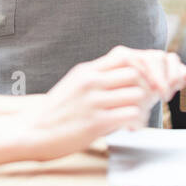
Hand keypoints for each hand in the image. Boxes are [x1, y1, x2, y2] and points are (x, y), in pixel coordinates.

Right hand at [20, 47, 185, 160]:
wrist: (33, 130)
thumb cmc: (58, 110)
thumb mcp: (76, 83)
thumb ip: (99, 76)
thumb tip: (128, 74)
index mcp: (87, 70)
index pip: (126, 55)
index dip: (145, 66)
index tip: (151, 80)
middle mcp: (91, 82)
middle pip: (136, 74)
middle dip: (149, 88)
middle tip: (151, 100)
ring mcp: (93, 101)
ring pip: (136, 94)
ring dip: (144, 106)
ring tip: (139, 115)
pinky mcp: (95, 123)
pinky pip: (130, 115)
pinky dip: (137, 122)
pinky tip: (131, 128)